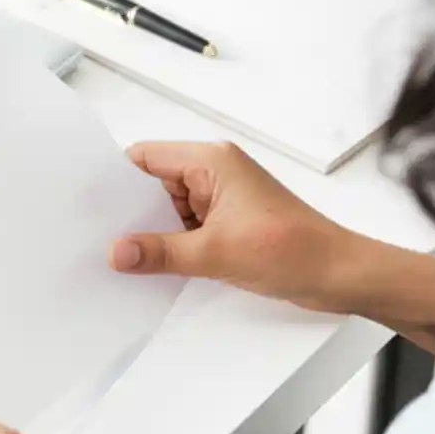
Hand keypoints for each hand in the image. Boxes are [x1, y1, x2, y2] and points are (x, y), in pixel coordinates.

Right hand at [111, 141, 361, 312]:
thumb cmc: (297, 250)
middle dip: (132, 211)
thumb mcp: (217, 253)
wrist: (343, 276)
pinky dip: (172, 243)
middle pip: (153, 183)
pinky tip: (157, 263)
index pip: (145, 157)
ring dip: (154, 231)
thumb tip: (117, 251)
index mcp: (212, 161)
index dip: (116, 179)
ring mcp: (222, 197)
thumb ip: (161, 251)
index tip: (91, 205)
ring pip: (168, 208)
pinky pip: (186, 226)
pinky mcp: (228, 220)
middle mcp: (215, 172)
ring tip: (129, 256)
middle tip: (104, 238)